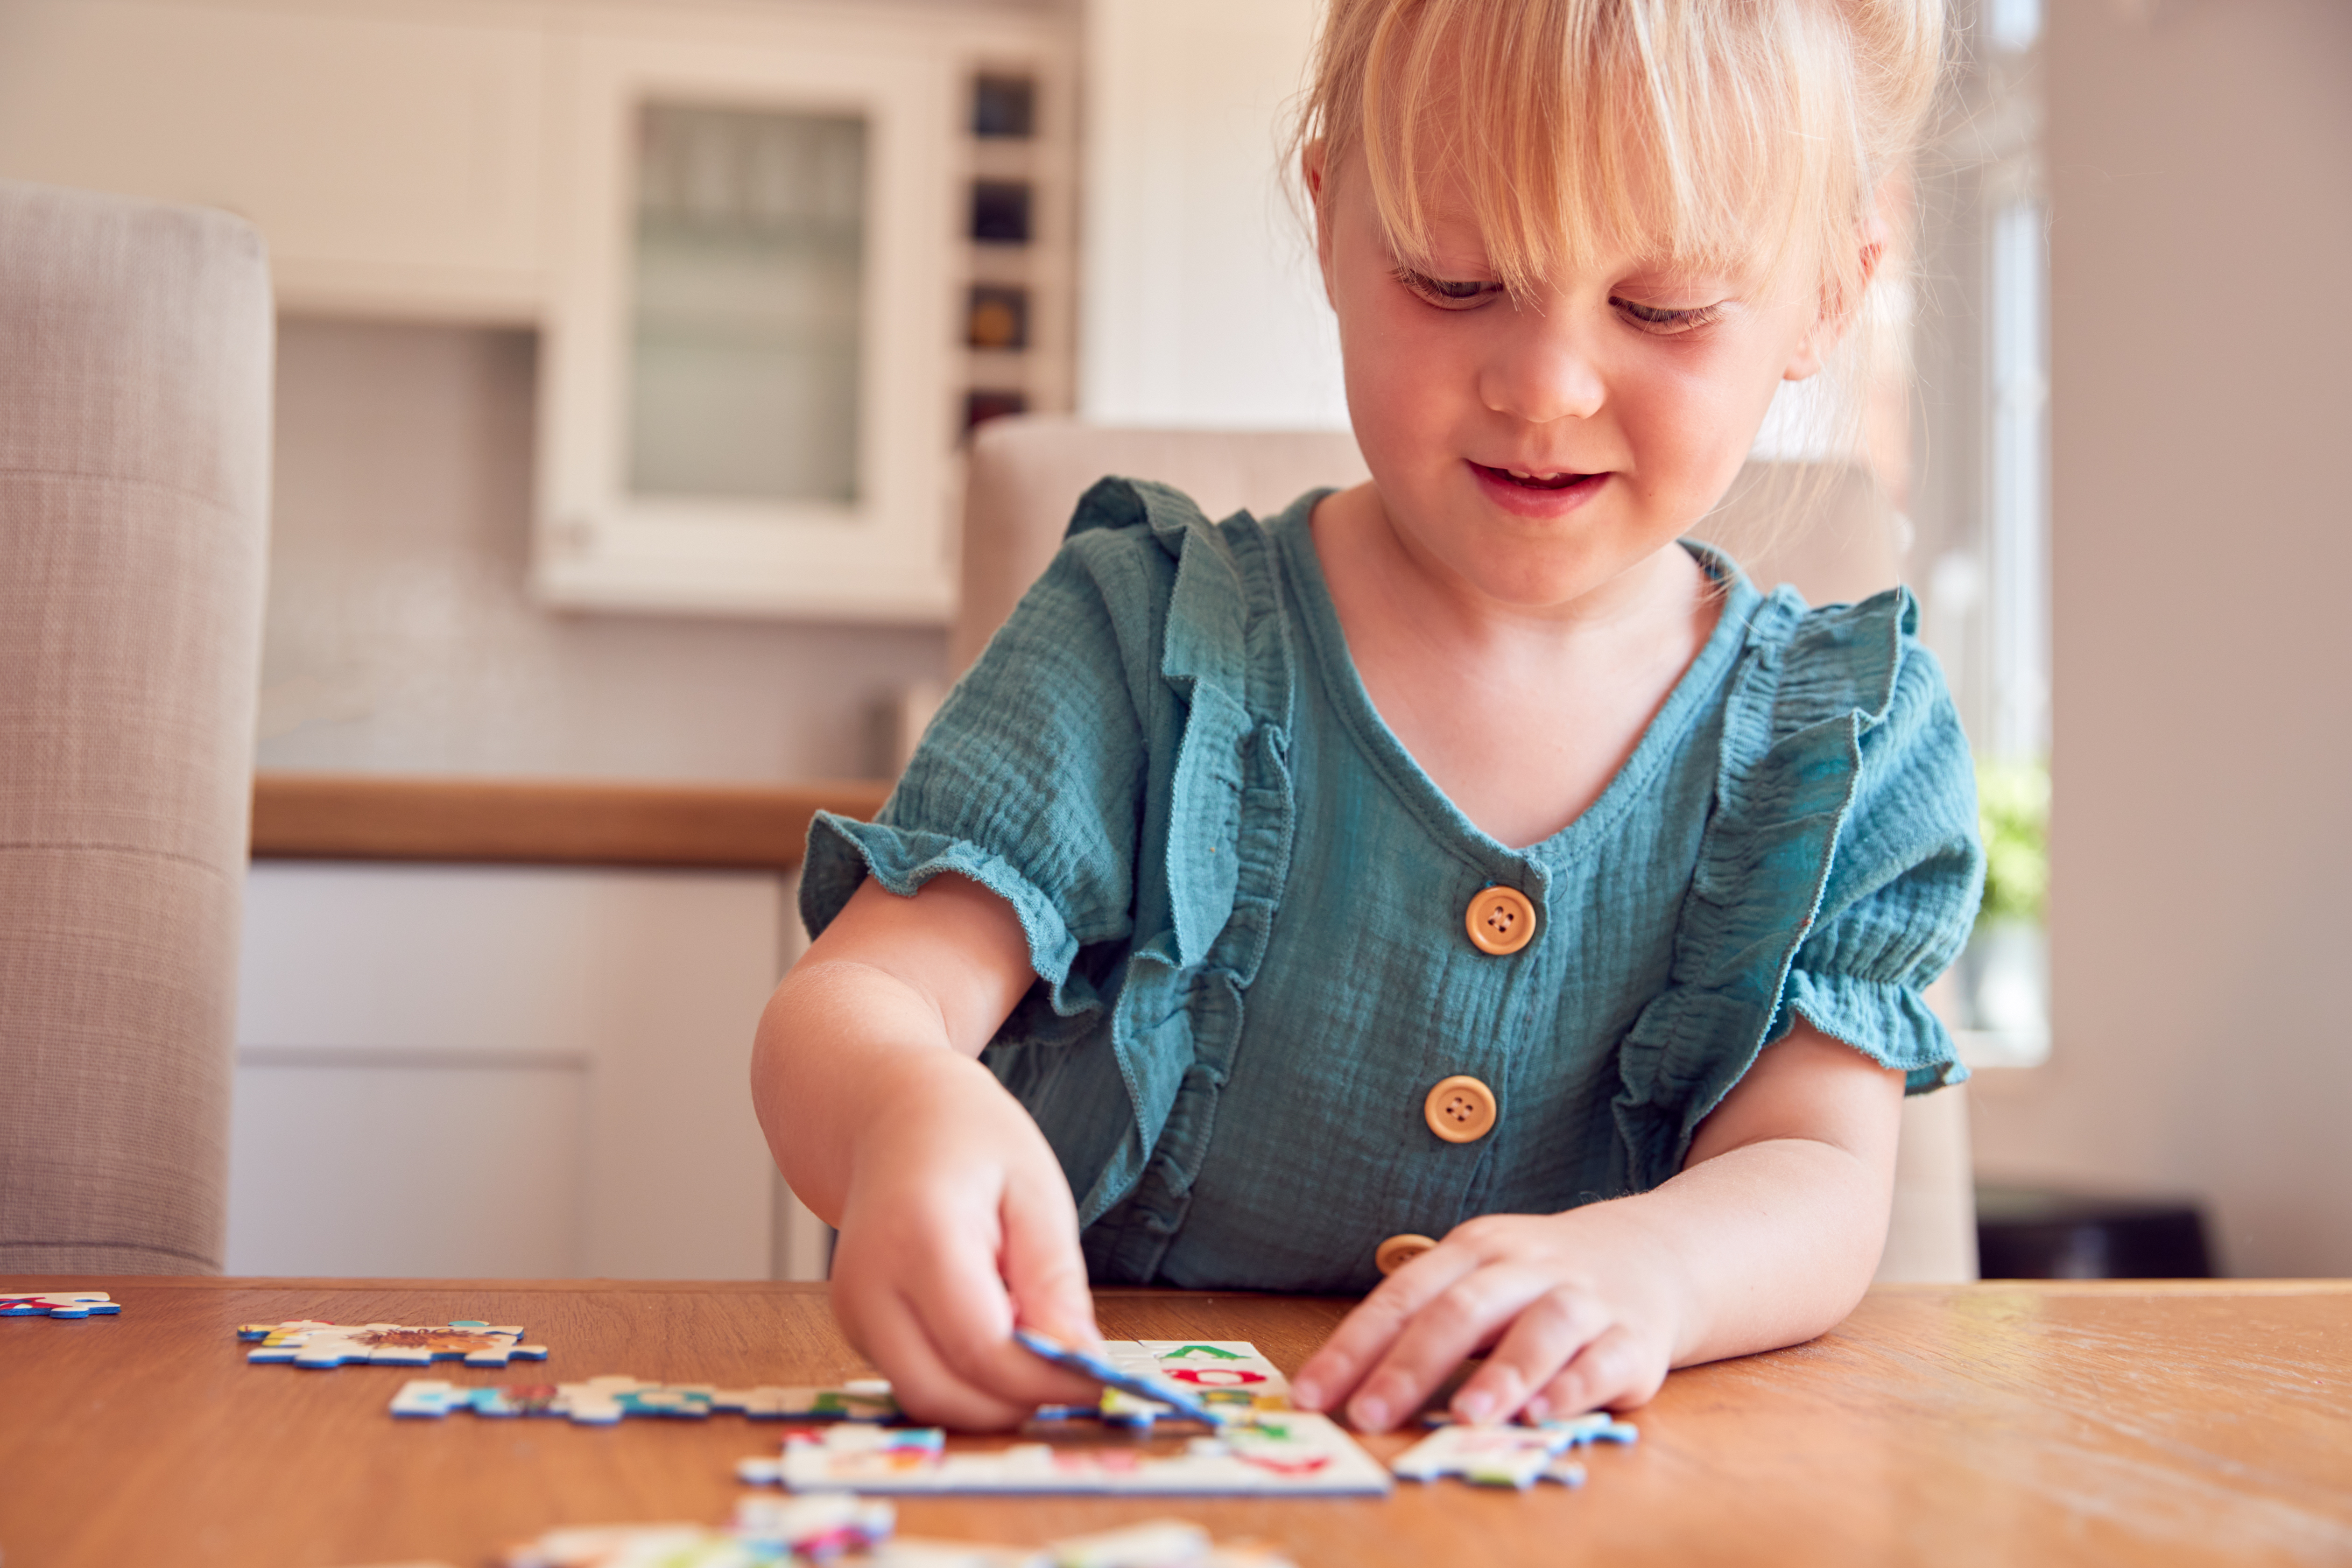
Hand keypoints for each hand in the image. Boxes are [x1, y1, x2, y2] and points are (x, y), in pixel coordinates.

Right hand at [826, 1054, 1103, 1428]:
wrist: (890, 1114)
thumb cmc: (970, 1139)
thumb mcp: (1036, 1191)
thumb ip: (1054, 1281)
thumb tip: (1081, 1363)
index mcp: (920, 1236)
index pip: (982, 1348)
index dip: (1047, 1381)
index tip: (1100, 1383)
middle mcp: (868, 1283)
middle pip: (943, 1393)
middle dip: (1016, 1403)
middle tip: (1073, 1379)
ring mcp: (852, 1310)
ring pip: (925, 1398)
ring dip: (990, 1398)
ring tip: (1035, 1348)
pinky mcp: (853, 1326)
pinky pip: (916, 1378)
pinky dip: (965, 1380)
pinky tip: (998, 1334)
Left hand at [1288, 1203, 1684, 1432]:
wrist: (1653, 1253)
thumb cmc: (1539, 1280)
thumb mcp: (1478, 1279)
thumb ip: (1425, 1324)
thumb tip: (1349, 1387)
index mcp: (1474, 1250)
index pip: (1403, 1297)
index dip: (1354, 1347)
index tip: (1312, 1395)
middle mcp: (1526, 1267)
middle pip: (1462, 1309)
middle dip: (1411, 1365)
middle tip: (1369, 1416)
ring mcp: (1584, 1299)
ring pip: (1541, 1329)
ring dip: (1502, 1374)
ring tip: (1465, 1417)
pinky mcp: (1633, 1337)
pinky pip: (1604, 1361)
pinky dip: (1575, 1388)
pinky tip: (1544, 1415)